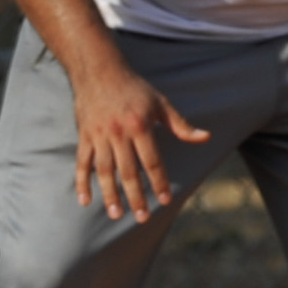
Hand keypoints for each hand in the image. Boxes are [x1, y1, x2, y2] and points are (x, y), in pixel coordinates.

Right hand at [66, 56, 210, 221]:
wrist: (99, 70)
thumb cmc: (134, 88)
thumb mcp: (161, 103)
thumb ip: (181, 125)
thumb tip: (205, 138)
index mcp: (140, 126)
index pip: (152, 161)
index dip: (159, 182)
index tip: (165, 200)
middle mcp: (118, 133)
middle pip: (128, 172)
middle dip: (136, 197)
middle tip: (142, 217)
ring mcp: (99, 136)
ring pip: (104, 171)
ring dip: (110, 195)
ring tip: (116, 214)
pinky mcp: (84, 136)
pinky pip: (82, 163)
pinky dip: (82, 182)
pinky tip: (85, 200)